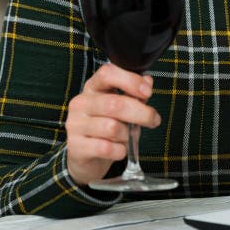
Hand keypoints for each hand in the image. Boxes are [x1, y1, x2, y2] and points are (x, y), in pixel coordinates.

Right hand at [65, 63, 161, 186]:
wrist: (86, 156)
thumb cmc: (107, 128)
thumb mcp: (122, 108)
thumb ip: (135, 95)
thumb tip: (147, 81)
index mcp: (93, 87)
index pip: (107, 73)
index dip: (130, 81)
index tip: (148, 92)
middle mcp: (81, 103)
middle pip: (114, 103)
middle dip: (141, 113)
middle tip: (154, 120)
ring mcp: (75, 124)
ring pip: (112, 127)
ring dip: (127, 135)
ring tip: (127, 137)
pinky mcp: (76, 146)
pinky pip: (106, 148)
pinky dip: (119, 151)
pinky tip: (119, 150)